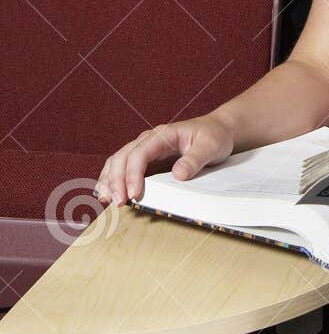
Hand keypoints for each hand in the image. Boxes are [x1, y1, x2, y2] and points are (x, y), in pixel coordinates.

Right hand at [95, 115, 235, 206]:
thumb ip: (195, 159)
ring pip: (117, 161)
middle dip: (116, 180)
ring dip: (109, 180)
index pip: (140, 153)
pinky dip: (111, 180)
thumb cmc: (213, 137)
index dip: (133, 174)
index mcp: (163, 134)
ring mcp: (145, 149)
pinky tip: (107, 194)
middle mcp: (149, 140)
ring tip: (106, 201)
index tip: (134, 195)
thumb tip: (178, 175)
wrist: (217, 130)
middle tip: (118, 203)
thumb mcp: (210, 146)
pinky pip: (122, 168)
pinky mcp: (145, 161)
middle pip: (123, 157)